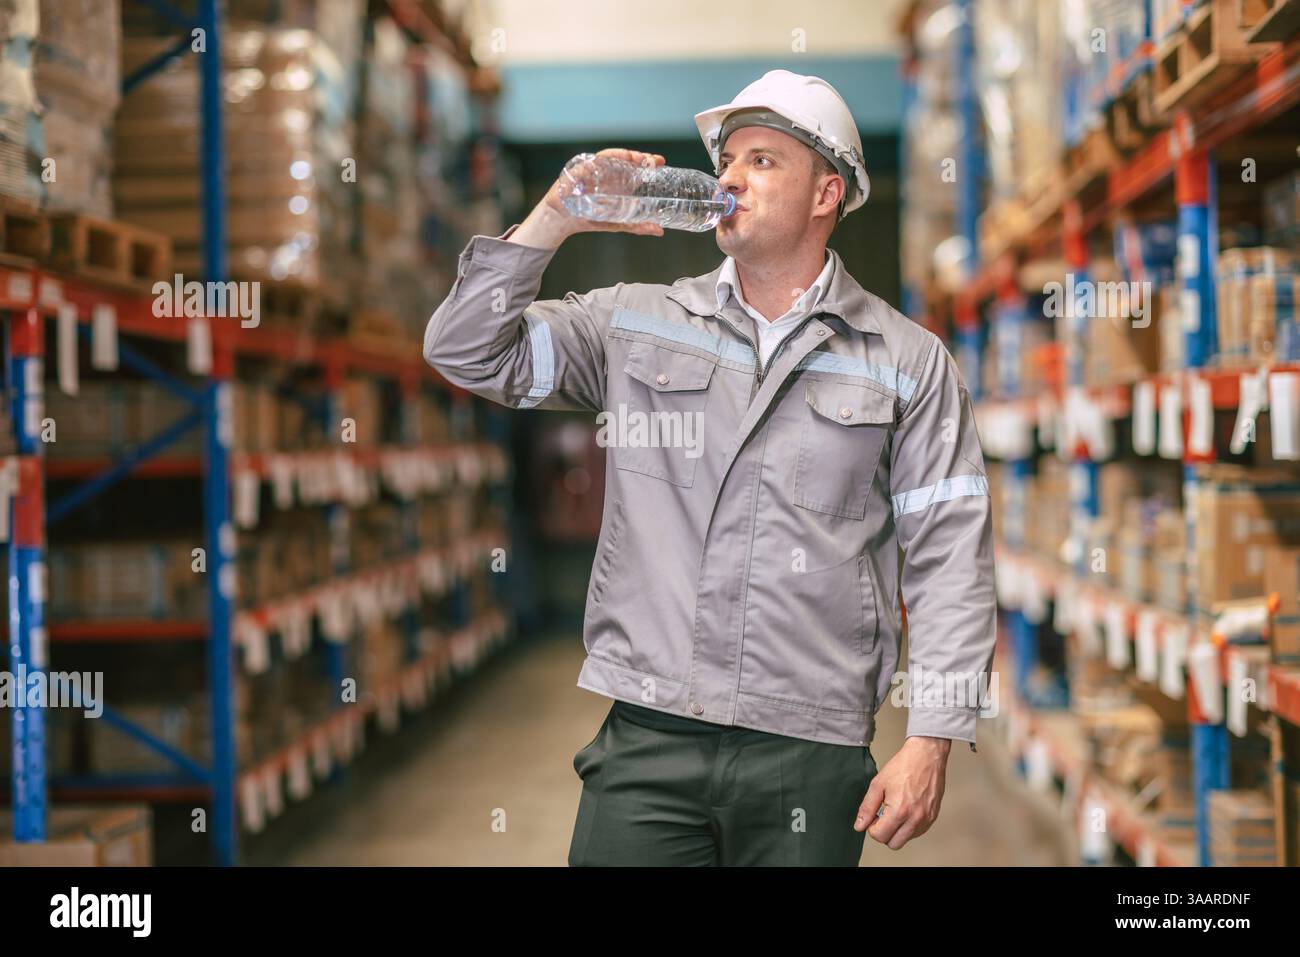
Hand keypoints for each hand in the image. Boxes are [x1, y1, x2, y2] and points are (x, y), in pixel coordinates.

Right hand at [544, 148, 667, 237]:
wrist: (562, 220)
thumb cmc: (588, 218)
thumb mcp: (617, 223)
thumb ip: (637, 226)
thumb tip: (660, 231)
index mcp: (617, 181)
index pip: (635, 167)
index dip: (648, 162)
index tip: (661, 162)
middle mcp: (607, 172)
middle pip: (626, 158)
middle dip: (640, 157)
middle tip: (653, 160)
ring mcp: (593, 169)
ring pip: (611, 156)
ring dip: (624, 155)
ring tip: (636, 158)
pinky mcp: (578, 170)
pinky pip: (590, 161)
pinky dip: (601, 159)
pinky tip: (611, 160)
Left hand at [853, 736, 948, 849]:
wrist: (926, 756)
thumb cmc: (903, 766)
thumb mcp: (878, 784)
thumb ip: (867, 808)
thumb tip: (860, 826)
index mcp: (899, 811)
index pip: (880, 836)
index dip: (872, 827)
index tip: (874, 815)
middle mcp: (915, 819)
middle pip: (893, 844)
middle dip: (884, 832)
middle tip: (883, 815)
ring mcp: (926, 819)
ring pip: (906, 839)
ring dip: (897, 830)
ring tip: (896, 809)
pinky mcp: (933, 817)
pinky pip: (917, 832)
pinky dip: (909, 826)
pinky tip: (906, 809)